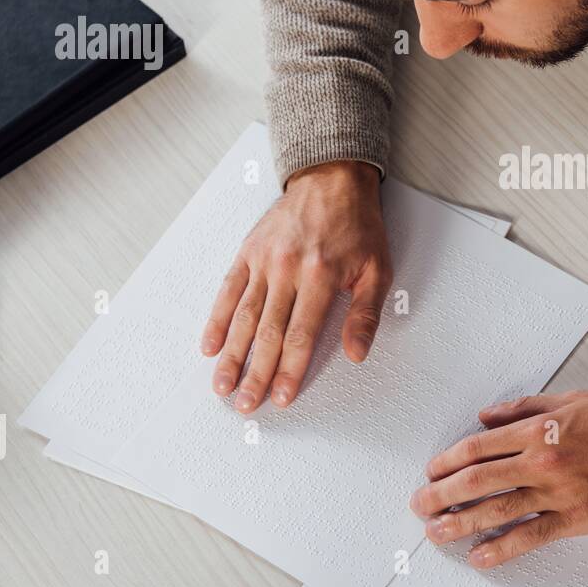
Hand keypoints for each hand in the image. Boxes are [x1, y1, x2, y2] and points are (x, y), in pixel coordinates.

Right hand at [201, 159, 390, 413]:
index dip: (290, 371)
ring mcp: (264, 261)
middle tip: (245, 405)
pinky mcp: (248, 252)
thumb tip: (357, 353)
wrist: (332, 180)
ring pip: (243, 316)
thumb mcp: (377, 268)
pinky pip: (229, 291)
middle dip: (256, 374)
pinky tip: (210, 346)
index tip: (280, 398)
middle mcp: (287, 270)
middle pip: (267, 333)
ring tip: (222, 386)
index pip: (302, 335)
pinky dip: (217, 320)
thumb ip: (365, 314)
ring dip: (232, 355)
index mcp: (321, 277)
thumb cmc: (358, 227)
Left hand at [411, 391, 587, 567]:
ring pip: (497, 509)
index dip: (448, 460)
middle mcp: (543, 458)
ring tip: (437, 532)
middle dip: (441, 494)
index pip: (478, 446)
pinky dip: (502, 548)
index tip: (432, 470)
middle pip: (477, 479)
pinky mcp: (577, 517)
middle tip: (420, 505)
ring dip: (461, 523)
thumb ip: (525, 407)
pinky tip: (481, 556)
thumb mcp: (572, 399)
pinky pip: (531, 536)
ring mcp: (559, 490)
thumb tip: (487, 416)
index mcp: (540, 428)